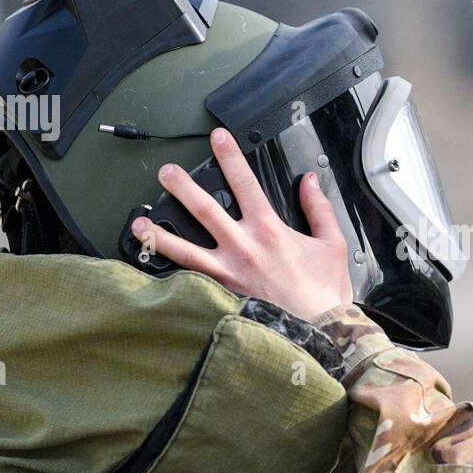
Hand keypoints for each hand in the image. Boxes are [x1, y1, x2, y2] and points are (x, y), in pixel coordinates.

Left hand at [132, 128, 353, 320]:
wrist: (317, 334)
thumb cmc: (322, 294)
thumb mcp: (333, 245)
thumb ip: (319, 209)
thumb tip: (310, 182)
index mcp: (270, 230)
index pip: (244, 182)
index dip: (229, 155)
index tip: (217, 137)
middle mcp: (243, 248)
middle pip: (204, 208)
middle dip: (181, 186)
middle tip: (165, 172)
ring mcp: (228, 273)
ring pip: (185, 248)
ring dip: (160, 232)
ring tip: (139, 222)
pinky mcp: (221, 295)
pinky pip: (189, 281)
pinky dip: (169, 275)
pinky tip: (152, 269)